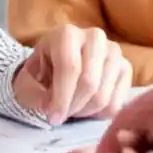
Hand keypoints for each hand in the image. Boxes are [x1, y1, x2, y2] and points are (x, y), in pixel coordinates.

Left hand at [13, 25, 131, 124]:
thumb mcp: (27, 81)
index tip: (53, 118)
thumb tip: (51, 106)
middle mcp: (94, 36)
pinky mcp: (126, 67)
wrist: (58, 65)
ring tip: (72, 109)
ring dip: (85, 112)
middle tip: (61, 115)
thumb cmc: (41, 73)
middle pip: (89, 82)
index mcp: (67, 34)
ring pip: (103, 95)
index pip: (69, 67)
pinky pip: (116, 103)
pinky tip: (87, 108)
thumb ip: (33, 94)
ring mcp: (114, 51)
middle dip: (72, 107)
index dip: (61, 98)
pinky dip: (100, 115)